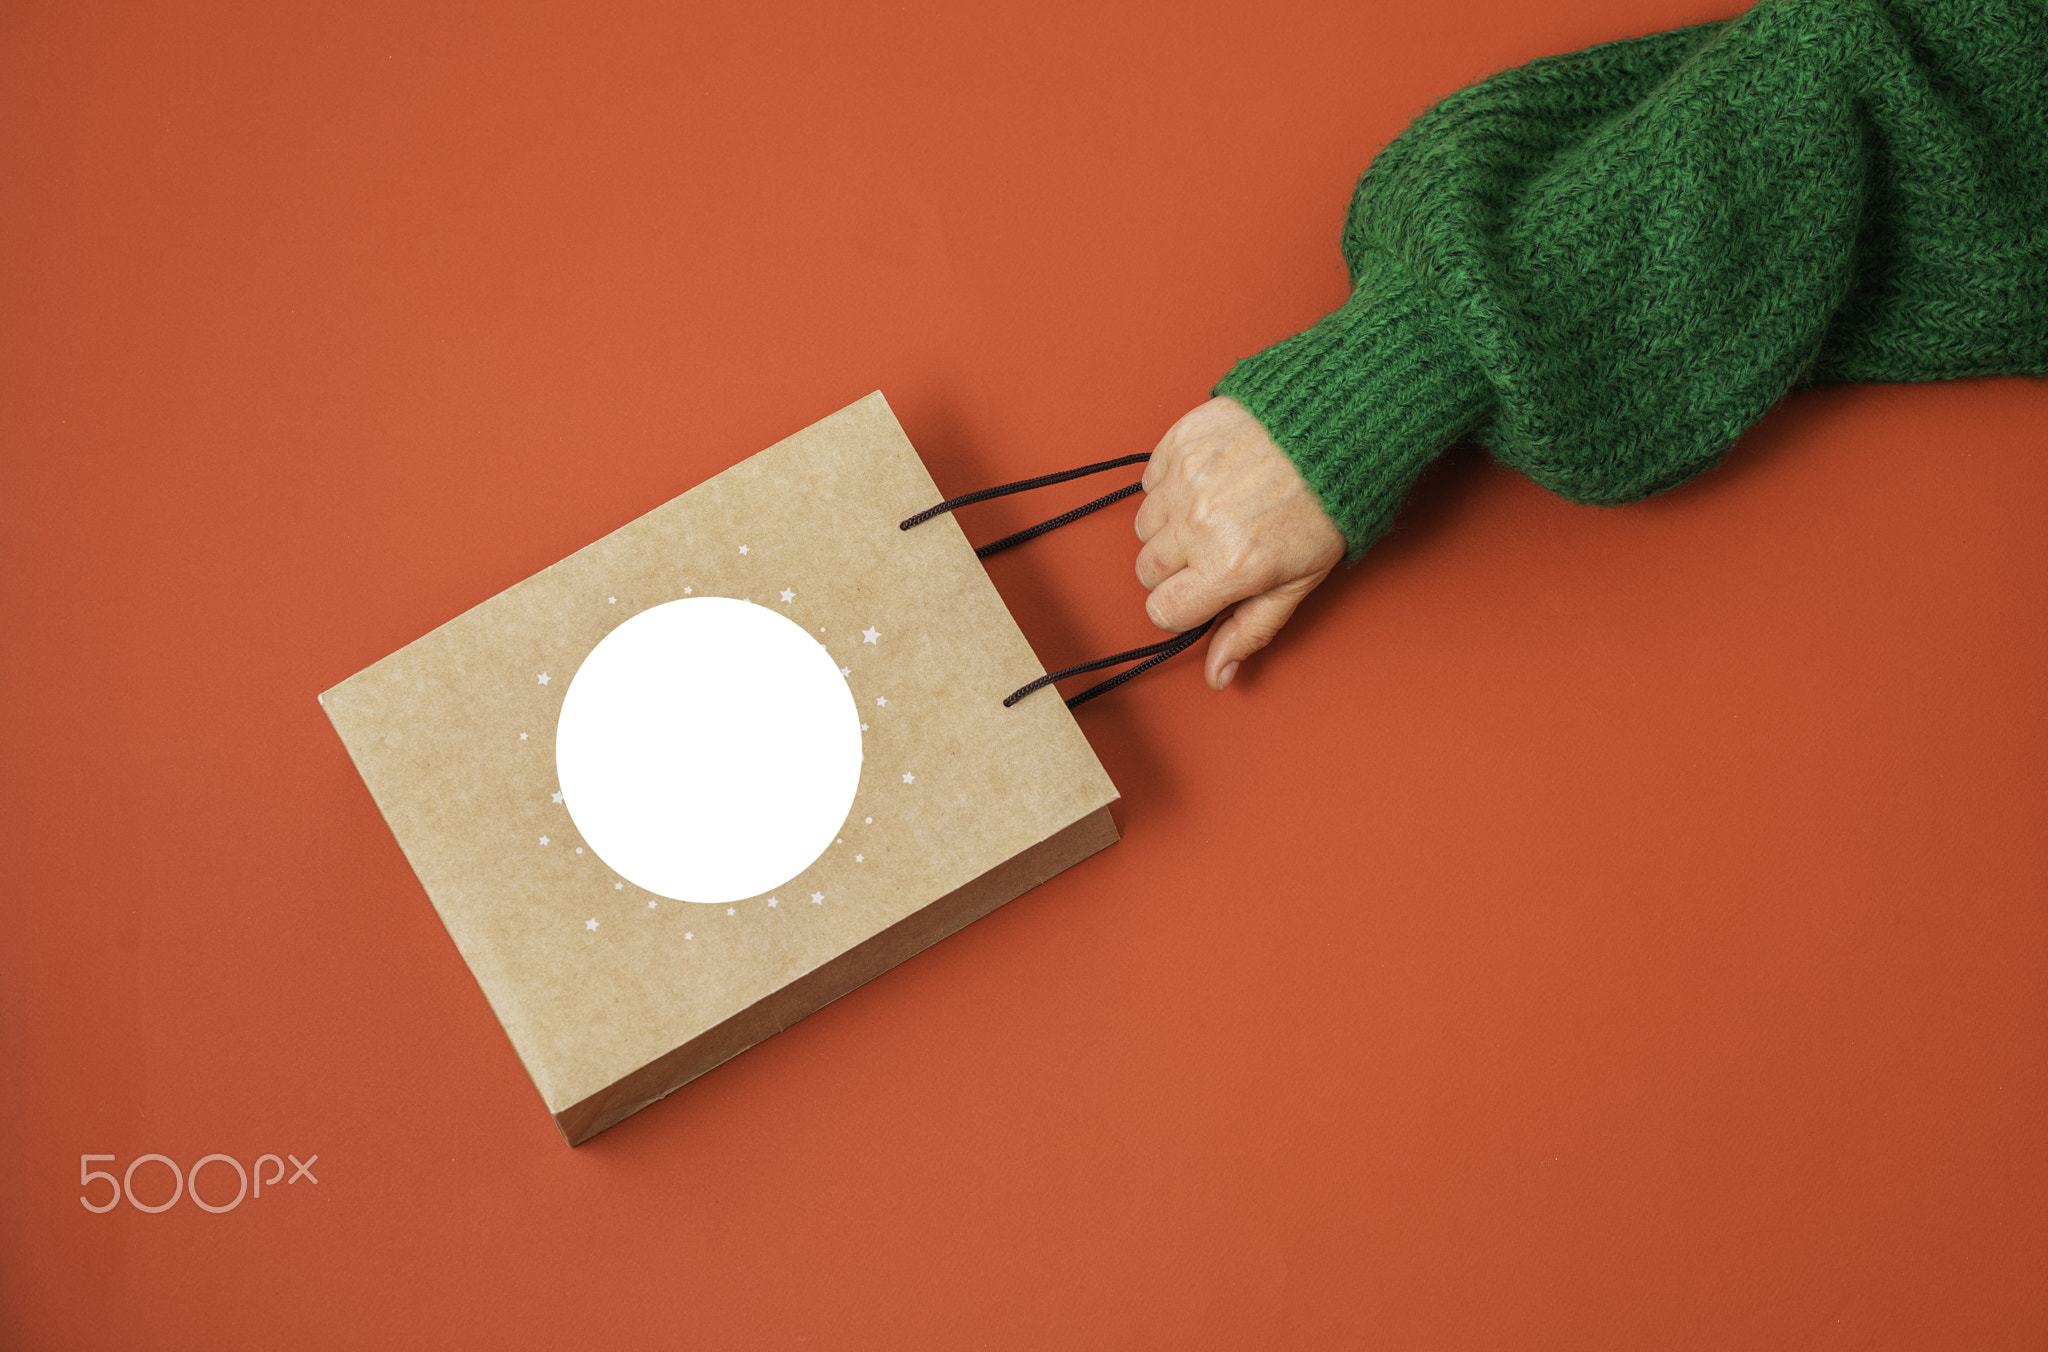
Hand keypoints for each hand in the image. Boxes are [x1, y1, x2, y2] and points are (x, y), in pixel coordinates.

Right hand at [1135, 396, 1346, 689]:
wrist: (1336, 430)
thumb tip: (1218, 675)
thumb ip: (1250, 629)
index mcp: (1228, 568)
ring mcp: (1185, 482)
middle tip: (1214, 551)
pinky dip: (1170, 487)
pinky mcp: (1179, 443)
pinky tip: (1210, 482)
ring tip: (1214, 513)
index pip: (1163, 611)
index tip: (1204, 593)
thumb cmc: (1325, 508)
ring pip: (1144, 526)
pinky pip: (1149, 481)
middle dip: (1176, 569)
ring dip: (1169, 527)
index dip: (1183, 607)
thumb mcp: (1298, 582)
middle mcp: (1198, 526)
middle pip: (1147, 570)